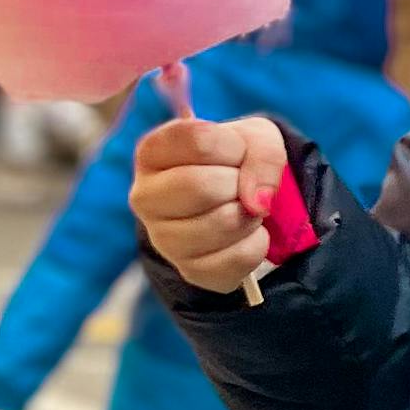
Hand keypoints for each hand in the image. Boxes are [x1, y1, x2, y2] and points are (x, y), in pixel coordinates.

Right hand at [131, 113, 287, 293]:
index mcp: (152, 151)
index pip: (198, 141)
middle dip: (239, 182)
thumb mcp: (256, 138)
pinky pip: (238, 257)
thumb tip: (257, 203)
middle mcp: (146, 197)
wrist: (243, 198)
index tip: (235, 151)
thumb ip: (263, 155)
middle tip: (241, 184)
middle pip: (201, 186)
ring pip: (222, 223)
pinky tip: (244, 233)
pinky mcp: (190, 270)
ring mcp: (163, 239)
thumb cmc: (238, 159)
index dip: (232, 146)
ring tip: (243, 207)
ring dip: (251, 213)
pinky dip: (258, 242)